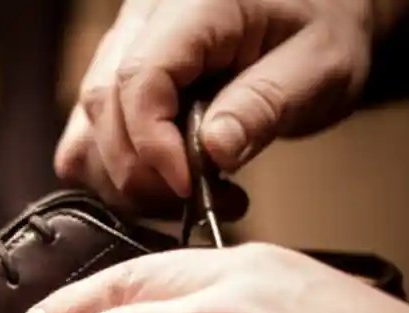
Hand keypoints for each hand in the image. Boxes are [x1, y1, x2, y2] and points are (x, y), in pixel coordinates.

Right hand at [55, 0, 395, 217]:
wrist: (315, 5)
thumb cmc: (320, 25)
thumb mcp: (319, 65)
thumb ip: (264, 104)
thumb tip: (212, 153)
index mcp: (192, 4)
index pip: (139, 78)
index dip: (153, 143)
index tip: (189, 185)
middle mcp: (141, 19)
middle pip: (102, 106)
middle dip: (142, 170)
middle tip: (200, 198)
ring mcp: (120, 48)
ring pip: (87, 127)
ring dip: (129, 176)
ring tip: (191, 190)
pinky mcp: (115, 79)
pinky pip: (88, 136)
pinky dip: (120, 170)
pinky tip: (168, 177)